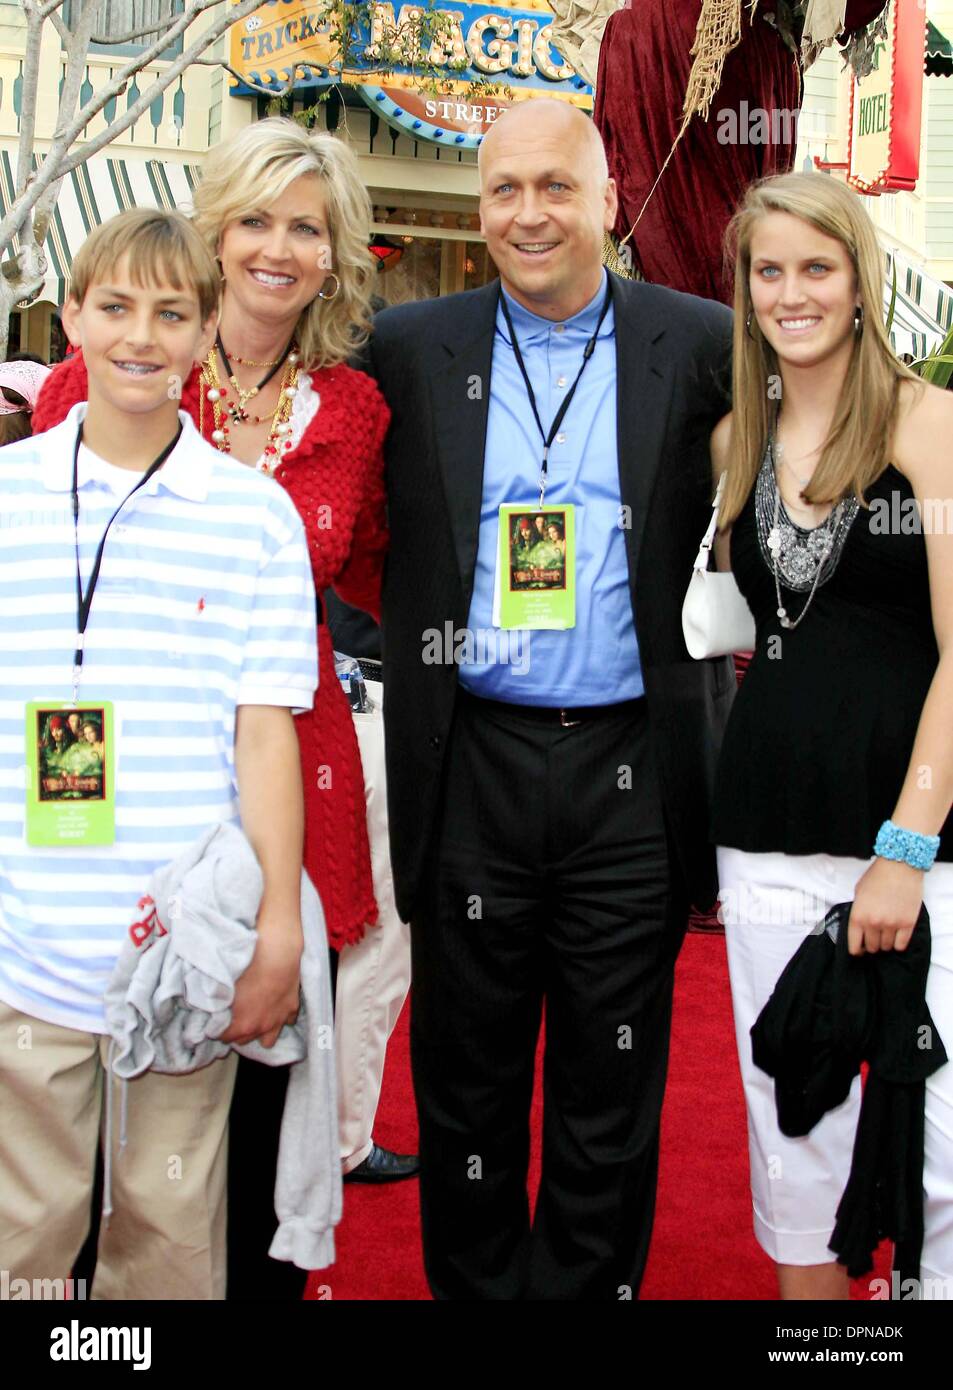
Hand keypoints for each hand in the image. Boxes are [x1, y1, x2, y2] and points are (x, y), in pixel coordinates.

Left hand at [220, 919, 302, 1047]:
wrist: (277, 955)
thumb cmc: (248, 968)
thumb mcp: (226, 986)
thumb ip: (219, 1003)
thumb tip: (211, 1008)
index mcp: (242, 1025)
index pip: (224, 1037)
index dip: (217, 1029)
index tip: (215, 1020)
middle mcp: (261, 1027)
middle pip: (244, 1041)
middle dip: (237, 1032)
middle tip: (233, 1018)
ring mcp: (279, 1020)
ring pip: (268, 1041)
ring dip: (259, 1033)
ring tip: (254, 1020)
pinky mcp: (292, 1009)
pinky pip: (287, 1022)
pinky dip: (280, 1017)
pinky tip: (274, 1007)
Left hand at [847, 857, 923, 956]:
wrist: (899, 866)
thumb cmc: (877, 876)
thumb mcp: (858, 893)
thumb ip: (858, 911)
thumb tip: (860, 926)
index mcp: (858, 916)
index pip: (854, 945)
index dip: (857, 950)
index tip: (859, 950)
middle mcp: (874, 923)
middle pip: (872, 947)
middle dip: (872, 944)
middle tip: (875, 938)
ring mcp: (891, 924)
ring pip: (886, 947)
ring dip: (885, 943)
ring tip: (886, 934)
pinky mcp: (908, 923)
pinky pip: (901, 945)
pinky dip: (898, 944)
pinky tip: (897, 936)